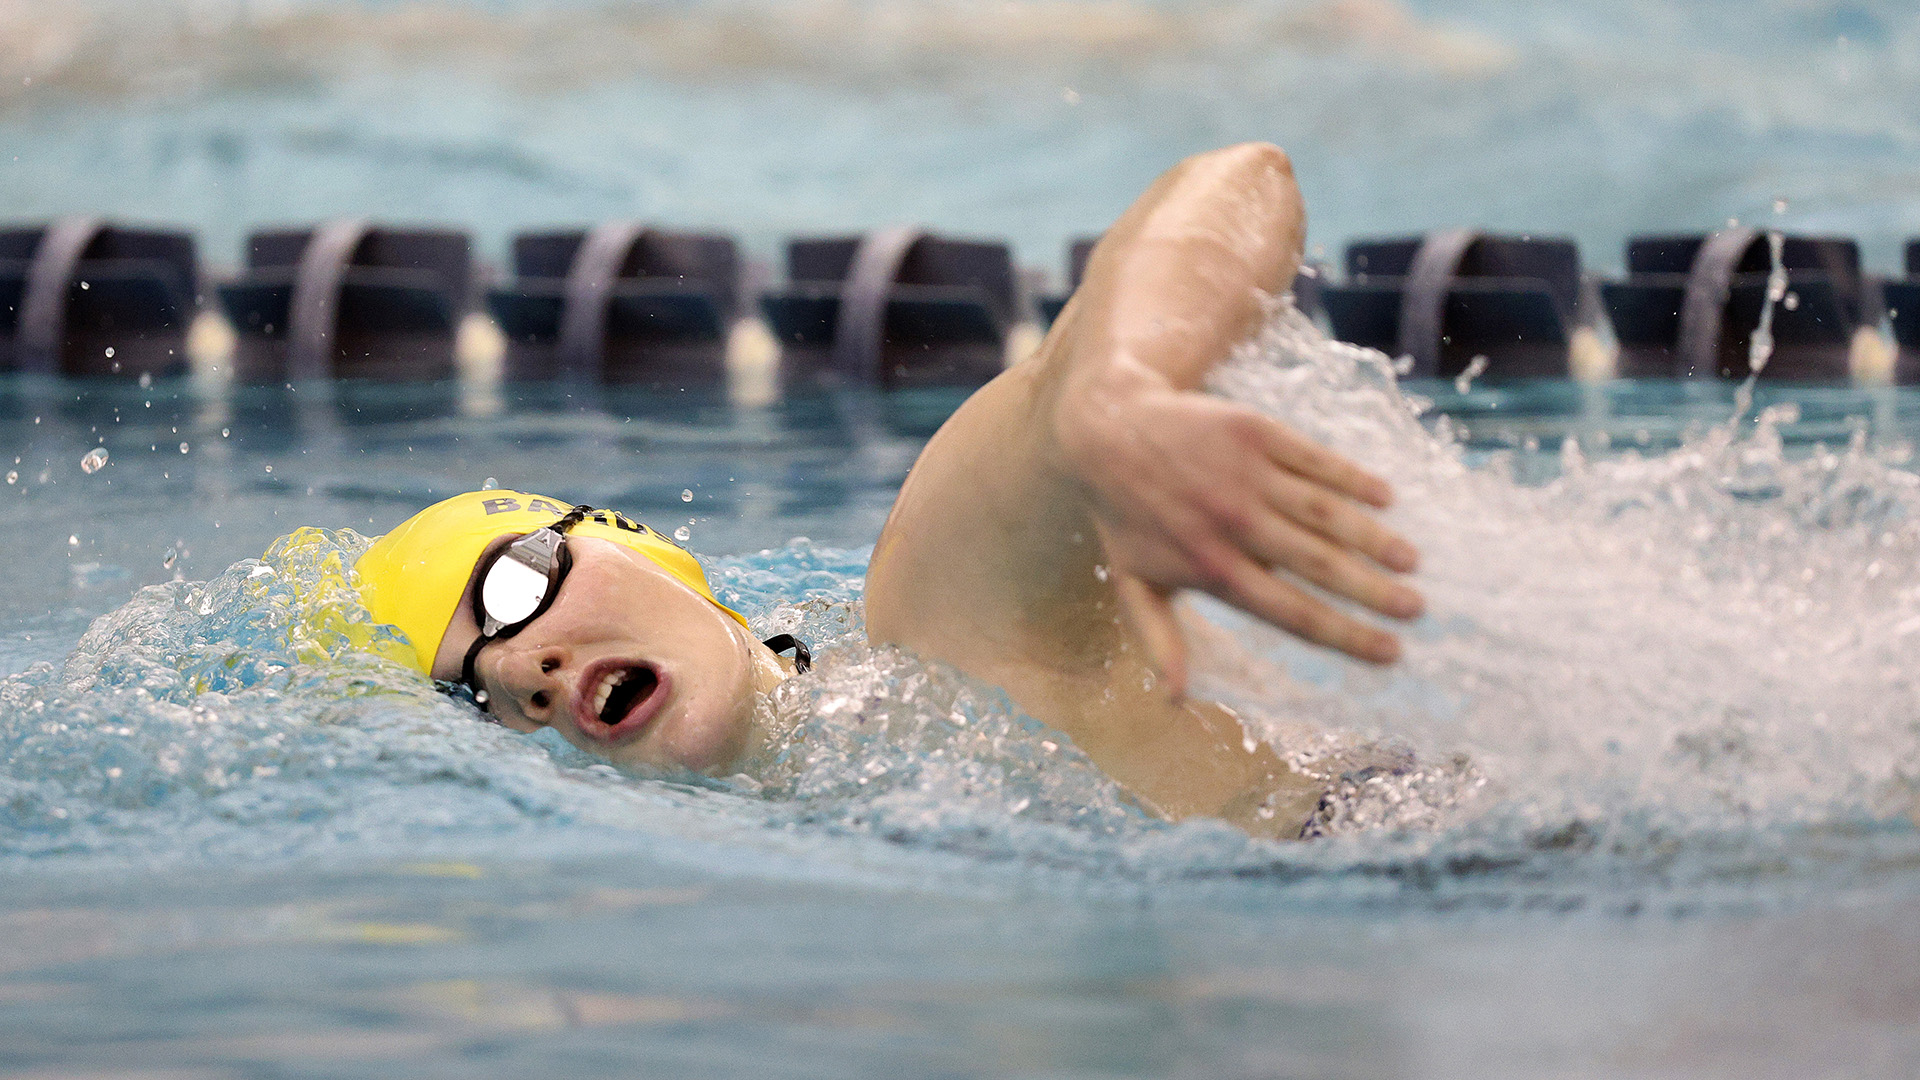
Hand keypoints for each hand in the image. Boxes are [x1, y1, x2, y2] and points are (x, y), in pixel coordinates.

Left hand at [1053, 362, 1422, 697]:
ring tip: (1411, 561)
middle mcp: (1234, 525)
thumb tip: (1175, 700)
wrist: (1107, 429)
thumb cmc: (1124, 516)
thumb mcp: (1132, 583)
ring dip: (1372, 536)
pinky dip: (1352, 478)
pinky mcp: (1254, 433)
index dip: (1345, 635)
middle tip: (1416, 610)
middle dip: (1373, 592)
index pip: (1292, 612)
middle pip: (1318, 565)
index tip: (1389, 651)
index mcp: (1211, 570)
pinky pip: (1314, 459)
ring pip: (1323, 512)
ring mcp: (1246, 476)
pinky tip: (1385, 497)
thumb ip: (1159, 640)